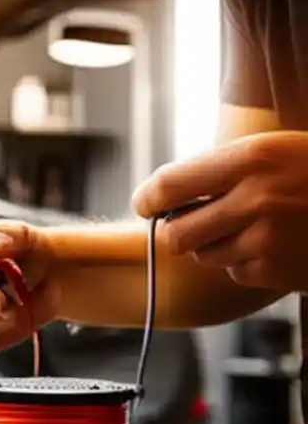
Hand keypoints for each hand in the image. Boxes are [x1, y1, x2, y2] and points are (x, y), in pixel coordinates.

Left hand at [133, 131, 307, 291]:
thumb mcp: (275, 150)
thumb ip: (222, 169)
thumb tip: (161, 193)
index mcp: (251, 158)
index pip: (168, 185)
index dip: (149, 199)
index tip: (146, 205)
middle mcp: (254, 199)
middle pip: (175, 233)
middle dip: (179, 230)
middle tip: (195, 222)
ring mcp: (265, 240)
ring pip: (203, 255)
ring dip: (216, 246)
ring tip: (253, 228)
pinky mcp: (275, 272)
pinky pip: (234, 273)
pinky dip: (246, 263)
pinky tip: (276, 246)